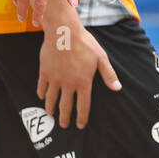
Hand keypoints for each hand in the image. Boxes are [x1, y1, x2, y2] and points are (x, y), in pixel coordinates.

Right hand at [37, 0, 120, 128]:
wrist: (64, 32)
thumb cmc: (85, 43)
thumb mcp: (101, 58)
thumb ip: (108, 74)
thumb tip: (117, 88)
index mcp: (83, 82)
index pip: (83, 105)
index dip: (82, 117)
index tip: (80, 125)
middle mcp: (68, 84)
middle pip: (65, 106)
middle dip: (65, 118)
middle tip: (64, 125)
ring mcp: (55, 79)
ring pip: (51, 99)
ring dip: (51, 108)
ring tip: (51, 114)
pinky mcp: (45, 72)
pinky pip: (41, 87)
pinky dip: (41, 93)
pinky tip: (41, 97)